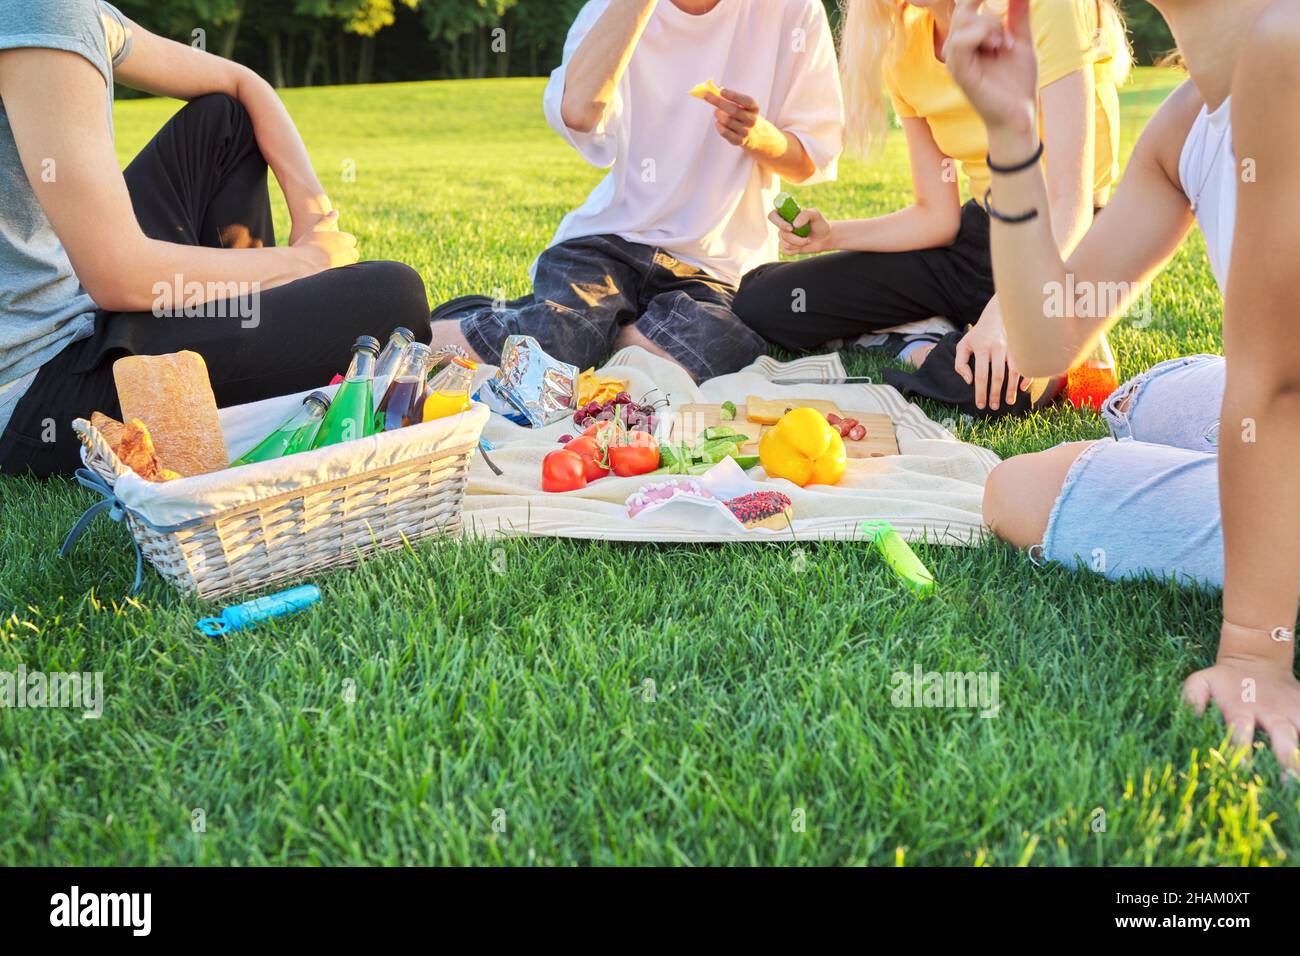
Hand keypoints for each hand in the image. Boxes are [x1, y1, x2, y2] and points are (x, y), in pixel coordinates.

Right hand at [290, 210, 358, 273]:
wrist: (300, 264)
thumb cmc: (306, 244)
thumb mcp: (316, 229)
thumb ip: (326, 220)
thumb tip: (335, 212)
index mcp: (343, 239)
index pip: (351, 240)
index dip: (345, 242)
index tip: (336, 244)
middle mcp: (347, 251)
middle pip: (354, 253)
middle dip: (348, 253)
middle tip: (334, 254)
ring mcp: (345, 264)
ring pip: (350, 263)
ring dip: (345, 262)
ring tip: (330, 262)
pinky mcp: (341, 274)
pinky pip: (344, 273)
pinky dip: (340, 271)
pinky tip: (329, 270)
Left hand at [703, 87, 775, 150]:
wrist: (755, 135)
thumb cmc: (743, 114)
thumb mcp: (742, 105)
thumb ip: (729, 97)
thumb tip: (712, 90)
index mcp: (754, 108)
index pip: (746, 101)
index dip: (733, 95)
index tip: (721, 91)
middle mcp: (752, 120)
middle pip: (734, 110)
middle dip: (719, 102)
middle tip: (707, 96)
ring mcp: (746, 131)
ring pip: (726, 120)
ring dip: (718, 114)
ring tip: (718, 112)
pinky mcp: (739, 141)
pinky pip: (724, 131)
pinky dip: (718, 125)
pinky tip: (719, 122)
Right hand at [768, 207, 833, 255]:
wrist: (824, 237)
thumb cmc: (819, 223)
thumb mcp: (815, 214)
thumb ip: (806, 214)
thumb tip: (794, 224)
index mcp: (786, 214)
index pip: (772, 216)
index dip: (779, 222)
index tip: (791, 228)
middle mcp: (782, 225)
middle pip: (780, 233)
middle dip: (795, 238)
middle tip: (807, 238)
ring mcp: (783, 237)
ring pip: (785, 243)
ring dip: (799, 244)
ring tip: (808, 240)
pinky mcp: (786, 247)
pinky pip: (786, 251)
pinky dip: (797, 250)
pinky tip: (803, 245)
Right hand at [943, 0, 1038, 140]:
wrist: (1019, 114)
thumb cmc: (1018, 82)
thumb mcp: (1021, 40)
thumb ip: (1017, 14)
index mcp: (968, 39)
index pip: (965, 5)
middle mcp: (957, 48)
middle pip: (963, 9)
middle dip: (984, 4)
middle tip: (1007, 31)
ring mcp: (955, 61)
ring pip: (963, 21)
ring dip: (990, 25)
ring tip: (1004, 44)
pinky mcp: (959, 73)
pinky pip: (961, 42)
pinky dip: (981, 35)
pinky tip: (998, 46)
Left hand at [954, 301, 1030, 409]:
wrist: (998, 313)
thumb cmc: (978, 334)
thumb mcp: (963, 345)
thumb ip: (960, 364)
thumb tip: (969, 381)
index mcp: (981, 348)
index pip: (980, 375)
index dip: (980, 392)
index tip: (980, 404)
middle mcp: (997, 348)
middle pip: (997, 375)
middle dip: (996, 393)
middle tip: (994, 407)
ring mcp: (1011, 347)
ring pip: (1013, 371)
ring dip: (1012, 388)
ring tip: (1009, 402)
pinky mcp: (1021, 347)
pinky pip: (1025, 364)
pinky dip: (1025, 376)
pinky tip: (1022, 388)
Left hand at [1184, 647, 1299, 773]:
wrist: (1256, 659)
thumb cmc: (1224, 681)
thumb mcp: (1200, 684)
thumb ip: (1190, 702)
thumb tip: (1184, 724)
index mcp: (1241, 709)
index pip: (1240, 733)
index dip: (1241, 753)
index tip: (1243, 772)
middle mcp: (1272, 713)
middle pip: (1283, 736)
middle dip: (1287, 759)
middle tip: (1289, 782)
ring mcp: (1295, 712)